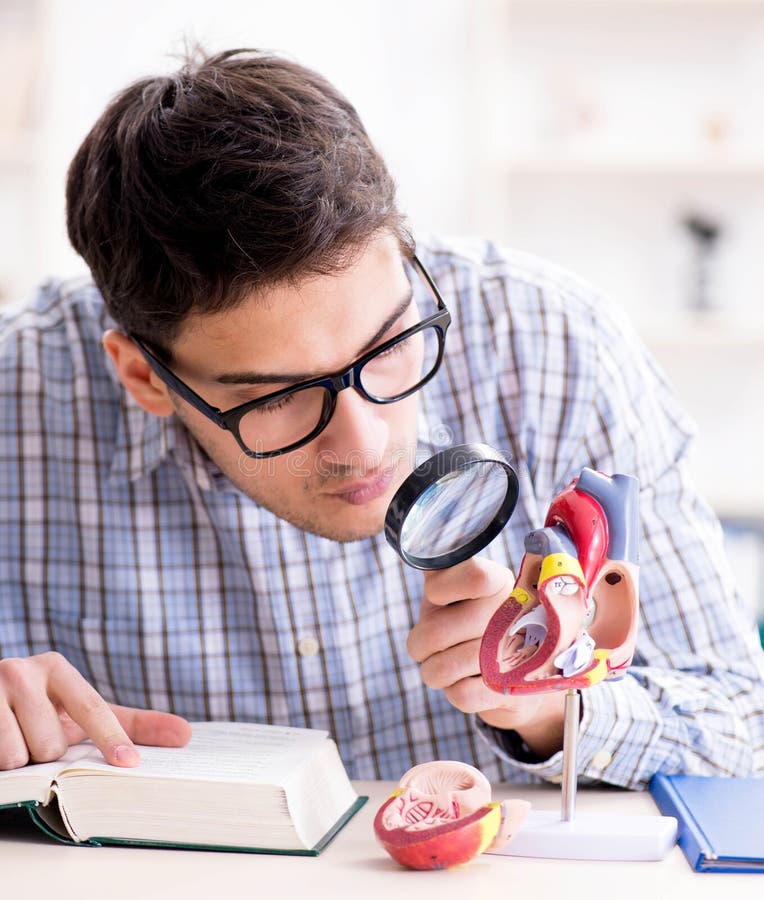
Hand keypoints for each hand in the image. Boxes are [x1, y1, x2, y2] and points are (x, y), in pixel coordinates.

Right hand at [0, 651, 191, 769]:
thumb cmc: (38, 712)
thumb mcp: (79, 712)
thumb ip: (130, 724)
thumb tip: (185, 735)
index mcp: (56, 668)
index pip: (93, 707)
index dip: (111, 738)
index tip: (130, 764)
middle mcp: (23, 671)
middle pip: (52, 743)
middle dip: (46, 754)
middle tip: (36, 739)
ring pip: (22, 756)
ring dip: (21, 763)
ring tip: (14, 741)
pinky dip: (1, 767)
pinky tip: (0, 747)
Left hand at [407, 557, 565, 758]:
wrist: (521, 667)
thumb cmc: (471, 616)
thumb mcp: (454, 586)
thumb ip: (439, 571)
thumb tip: (415, 547)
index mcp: (497, 580)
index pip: (472, 577)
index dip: (440, 591)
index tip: (436, 596)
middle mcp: (514, 612)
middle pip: (434, 633)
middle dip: (421, 644)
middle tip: (427, 644)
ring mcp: (520, 653)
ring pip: (442, 668)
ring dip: (434, 671)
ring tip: (444, 664)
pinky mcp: (518, 691)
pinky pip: (461, 696)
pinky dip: (456, 691)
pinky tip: (468, 681)